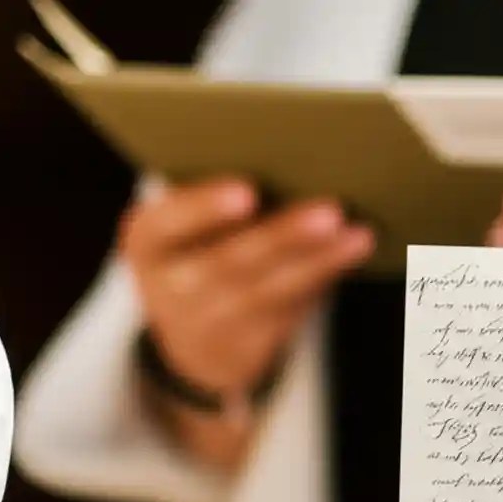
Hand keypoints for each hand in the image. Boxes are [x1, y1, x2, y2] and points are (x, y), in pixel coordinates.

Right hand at [121, 178, 372, 396]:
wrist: (194, 338)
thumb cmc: (198, 250)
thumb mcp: (184, 228)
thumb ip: (218, 197)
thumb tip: (291, 158)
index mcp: (147, 241)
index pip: (166, 223)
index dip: (203, 209)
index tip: (246, 193)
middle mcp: (171, 286)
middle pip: (230, 261)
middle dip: (282, 236)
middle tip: (328, 212)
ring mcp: (210, 322)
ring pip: (270, 289)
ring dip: (318, 260)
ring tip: (355, 234)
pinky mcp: (250, 343)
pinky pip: (292, 308)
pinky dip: (325, 274)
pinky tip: (355, 248)